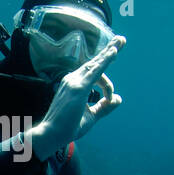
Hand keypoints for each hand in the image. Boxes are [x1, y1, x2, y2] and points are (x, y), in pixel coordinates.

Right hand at [27, 35, 124, 160]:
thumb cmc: (67, 127)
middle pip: (95, 63)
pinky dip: (105, 61)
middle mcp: (73, 79)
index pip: (94, 74)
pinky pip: (96, 71)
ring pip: (96, 64)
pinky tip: (114, 52)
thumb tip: (119, 99)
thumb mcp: (91, 116)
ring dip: (109, 52)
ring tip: (121, 41)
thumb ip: (104, 107)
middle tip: (122, 39)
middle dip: (109, 51)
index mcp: (74, 85)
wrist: (51, 135)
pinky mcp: (79, 87)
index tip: (112, 96)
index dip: (107, 82)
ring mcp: (74, 82)